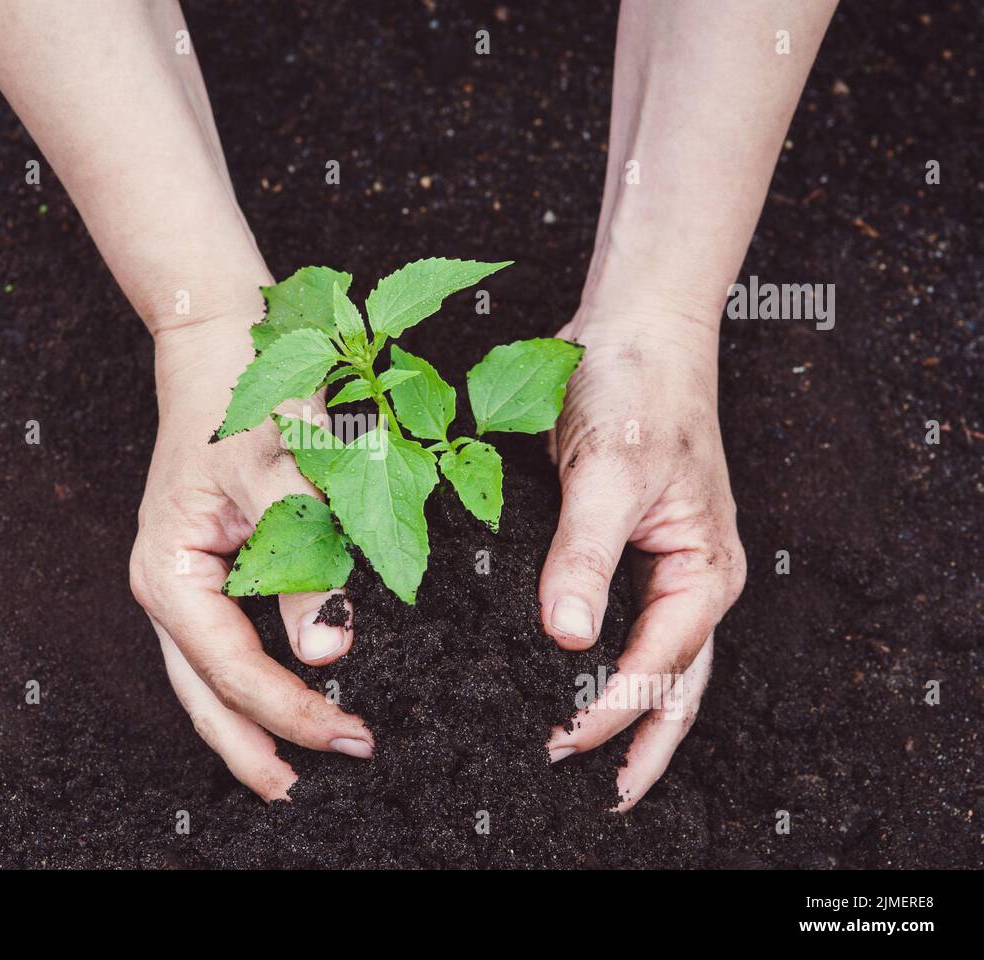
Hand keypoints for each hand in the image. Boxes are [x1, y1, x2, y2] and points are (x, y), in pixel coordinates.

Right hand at [127, 317, 374, 801]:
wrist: (222, 339)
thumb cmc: (248, 396)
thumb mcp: (284, 477)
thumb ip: (308, 563)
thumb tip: (329, 649)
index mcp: (170, 572)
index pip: (234, 667)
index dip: (293, 710)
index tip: (351, 735)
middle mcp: (167, 586)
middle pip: (203, 693)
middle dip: (254, 745)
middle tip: (306, 789)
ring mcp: (182, 580)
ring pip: (206, 678)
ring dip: (246, 726)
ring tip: (289, 772)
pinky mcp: (206, 568)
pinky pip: (222, 645)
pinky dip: (250, 684)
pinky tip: (282, 703)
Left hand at [539, 306, 745, 810]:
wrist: (635, 331)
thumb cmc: (638, 387)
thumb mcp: (608, 470)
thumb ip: (583, 555)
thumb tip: (566, 637)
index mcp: (703, 570)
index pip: (660, 665)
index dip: (611, 712)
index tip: (560, 744)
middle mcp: (689, 578)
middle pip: (676, 685)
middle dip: (640, 743)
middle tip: (601, 797)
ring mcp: (659, 567)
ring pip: (651, 660)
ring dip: (627, 713)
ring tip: (593, 763)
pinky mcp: (625, 549)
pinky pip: (621, 622)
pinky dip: (602, 662)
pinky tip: (567, 680)